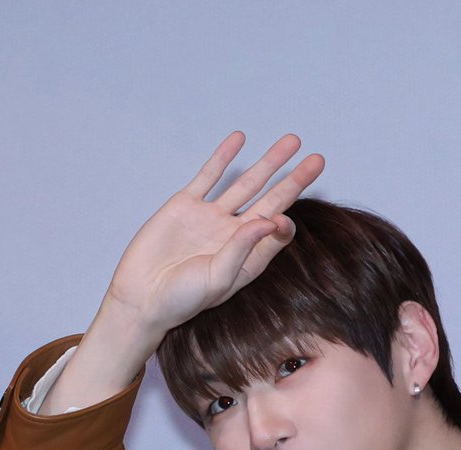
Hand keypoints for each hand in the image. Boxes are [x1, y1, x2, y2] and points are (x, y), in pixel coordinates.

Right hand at [105, 131, 324, 346]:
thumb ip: (243, 249)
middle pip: (271, 200)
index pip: (277, 232)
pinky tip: (240, 139)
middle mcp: (234, 235)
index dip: (285, 220)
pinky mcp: (186, 205)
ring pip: (246, 183)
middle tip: (318, 160)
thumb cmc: (182, 299)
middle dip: (294, 180)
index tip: (281, 217)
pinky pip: (209, 175)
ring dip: (269, 163)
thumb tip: (271, 219)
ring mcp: (211, 218)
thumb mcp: (218, 279)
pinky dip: (224, 157)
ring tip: (292, 142)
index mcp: (247, 257)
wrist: (142, 296)